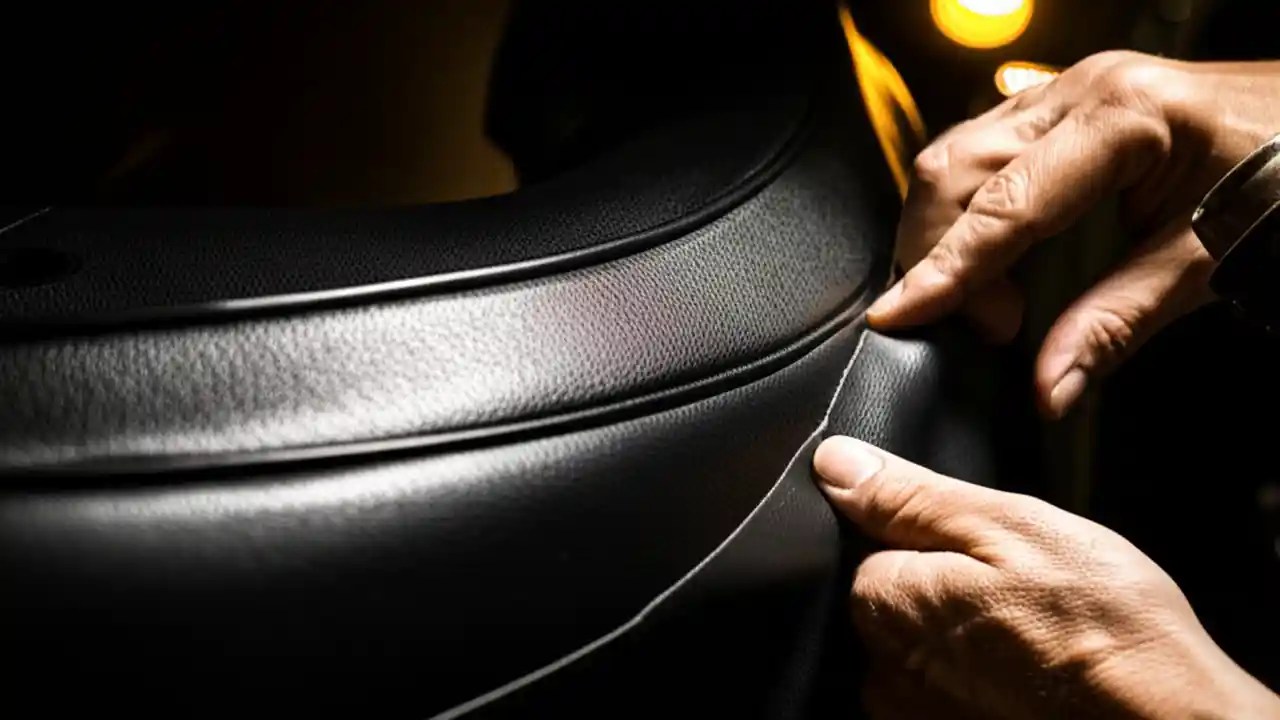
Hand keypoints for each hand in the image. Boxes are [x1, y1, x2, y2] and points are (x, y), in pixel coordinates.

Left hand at [812, 435, 1279, 719]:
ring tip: (1027, 633)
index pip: (863, 548)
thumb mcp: (1010, 528)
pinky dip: (978, 679)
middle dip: (940, 587)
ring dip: (961, 636)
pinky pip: (947, 694)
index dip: (921, 535)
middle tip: (1014, 588)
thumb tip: (834, 463)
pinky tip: (1025, 673)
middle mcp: (882, 673)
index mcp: (883, 603)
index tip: (977, 544)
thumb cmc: (1102, 630)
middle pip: (890, 604)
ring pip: (920, 653)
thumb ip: (911, 497)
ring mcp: (913, 718)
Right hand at [868, 52, 1279, 417]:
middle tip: (994, 326)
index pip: (1004, 207)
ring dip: (948, 235)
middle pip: (955, 170)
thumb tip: (1047, 387)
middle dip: (942, 255)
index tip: (898, 314)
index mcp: (1122, 118)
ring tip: (998, 299)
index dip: (945, 270)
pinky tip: (996, 257)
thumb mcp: (1205, 261)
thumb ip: (1116, 324)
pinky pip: (981, 151)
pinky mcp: (1061, 105)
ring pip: (954, 157)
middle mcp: (1081, 91)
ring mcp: (1066, 90)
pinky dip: (970, 212)